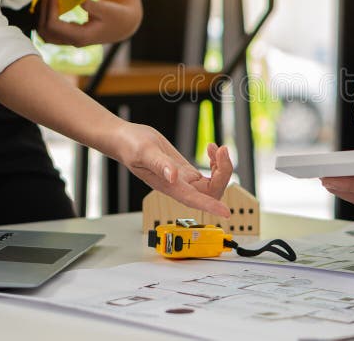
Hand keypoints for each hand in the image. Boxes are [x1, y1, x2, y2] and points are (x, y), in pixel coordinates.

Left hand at [35, 0, 141, 46]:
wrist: (124, 26)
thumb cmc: (117, 16)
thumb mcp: (107, 9)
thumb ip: (91, 5)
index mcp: (81, 36)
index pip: (54, 26)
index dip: (50, 9)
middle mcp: (74, 41)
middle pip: (45, 32)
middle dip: (42, 13)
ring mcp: (71, 40)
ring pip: (45, 35)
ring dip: (41, 17)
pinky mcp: (70, 36)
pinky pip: (50, 32)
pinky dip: (45, 19)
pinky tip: (50, 6)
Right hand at [109, 122, 232, 216]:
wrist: (127, 140)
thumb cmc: (130, 146)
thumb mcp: (144, 152)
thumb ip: (160, 165)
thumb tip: (174, 176)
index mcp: (170, 187)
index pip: (194, 201)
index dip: (211, 207)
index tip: (226, 213)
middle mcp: (179, 187)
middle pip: (211, 192)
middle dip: (223, 173)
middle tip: (221, 150)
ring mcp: (184, 181)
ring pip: (213, 184)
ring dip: (222, 167)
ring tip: (218, 148)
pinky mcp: (187, 172)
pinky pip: (209, 174)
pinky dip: (216, 162)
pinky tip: (211, 149)